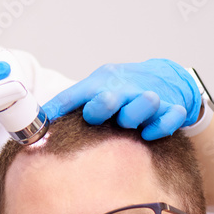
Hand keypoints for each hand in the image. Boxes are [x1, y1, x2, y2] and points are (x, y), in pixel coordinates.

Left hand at [42, 59, 200, 139]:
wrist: (169, 79)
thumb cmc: (125, 89)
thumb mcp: (99, 88)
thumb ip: (74, 105)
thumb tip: (40, 126)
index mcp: (102, 83)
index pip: (76, 95)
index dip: (58, 109)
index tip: (41, 127)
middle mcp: (125, 88)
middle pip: (110, 96)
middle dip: (101, 105)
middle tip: (92, 114)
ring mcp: (150, 97)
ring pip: (143, 104)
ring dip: (134, 115)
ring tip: (130, 124)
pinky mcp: (173, 109)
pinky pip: (168, 119)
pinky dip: (160, 127)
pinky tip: (150, 134)